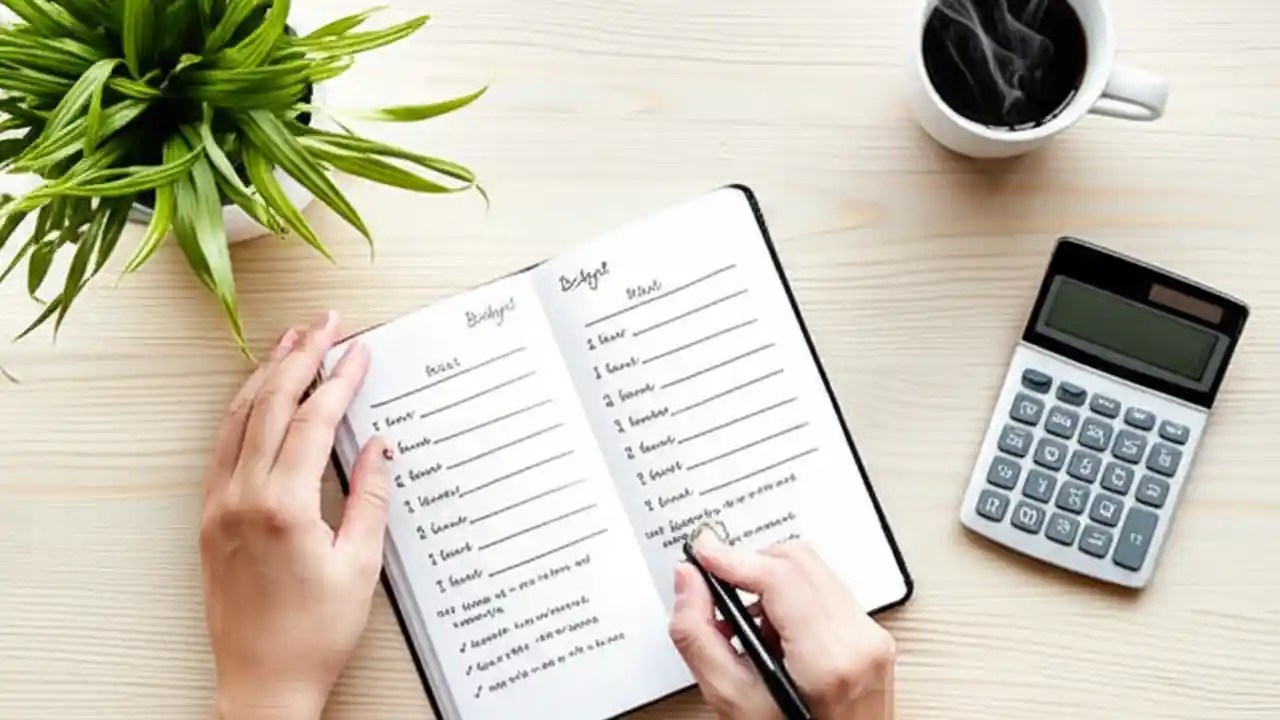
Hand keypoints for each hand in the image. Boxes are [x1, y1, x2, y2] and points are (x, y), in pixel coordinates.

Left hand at [200, 312, 388, 719]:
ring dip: (268, 374)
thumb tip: (380, 448)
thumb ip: (370, 498)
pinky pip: (223, 447)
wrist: (263, 682)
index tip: (359, 351)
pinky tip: (259, 396)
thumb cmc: (314, 635)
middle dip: (301, 356)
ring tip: (293, 342)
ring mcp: (219, 506)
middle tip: (326, 324)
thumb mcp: (360, 566)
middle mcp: (242, 498)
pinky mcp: (210, 519)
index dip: (340, 379)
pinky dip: (243, 411)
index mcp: (283, 507)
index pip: (314, 421)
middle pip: (271, 405)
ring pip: (239, 419)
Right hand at [669, 533, 895, 719]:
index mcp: (829, 659)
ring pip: (813, 570)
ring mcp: (872, 637)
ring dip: (771, 584)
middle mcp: (860, 640)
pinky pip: (826, 591)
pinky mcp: (872, 636)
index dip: (733, 558)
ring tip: (747, 625)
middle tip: (719, 592)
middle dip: (751, 568)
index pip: (780, 574)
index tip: (703, 553)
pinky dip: (792, 600)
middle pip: (798, 560)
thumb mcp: (731, 700)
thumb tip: (688, 582)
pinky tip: (774, 633)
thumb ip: (698, 636)